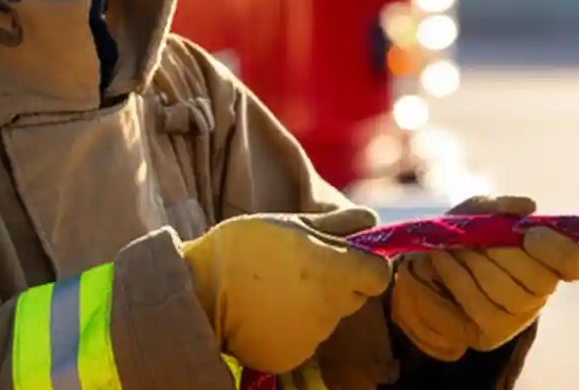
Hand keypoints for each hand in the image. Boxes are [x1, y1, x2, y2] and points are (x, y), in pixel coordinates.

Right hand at [181, 208, 392, 373]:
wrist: (200, 290)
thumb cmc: (245, 247)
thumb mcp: (292, 223)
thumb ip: (337, 224)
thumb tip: (372, 220)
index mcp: (336, 272)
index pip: (378, 275)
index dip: (364, 265)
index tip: (343, 259)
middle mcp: (331, 308)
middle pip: (352, 297)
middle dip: (335, 284)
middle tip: (299, 270)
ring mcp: (313, 337)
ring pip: (326, 318)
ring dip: (311, 306)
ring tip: (274, 290)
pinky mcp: (292, 358)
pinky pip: (303, 339)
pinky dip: (290, 329)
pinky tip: (265, 314)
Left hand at [390, 196, 578, 360]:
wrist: (425, 270)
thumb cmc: (461, 236)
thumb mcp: (475, 212)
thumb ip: (501, 206)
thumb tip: (529, 207)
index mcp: (546, 257)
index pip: (571, 261)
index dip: (557, 250)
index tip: (531, 235)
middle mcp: (540, 290)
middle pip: (539, 279)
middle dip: (504, 253)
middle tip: (479, 236)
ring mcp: (518, 316)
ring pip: (507, 293)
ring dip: (476, 263)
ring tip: (457, 246)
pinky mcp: (492, 333)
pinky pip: (479, 306)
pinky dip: (457, 277)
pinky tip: (444, 260)